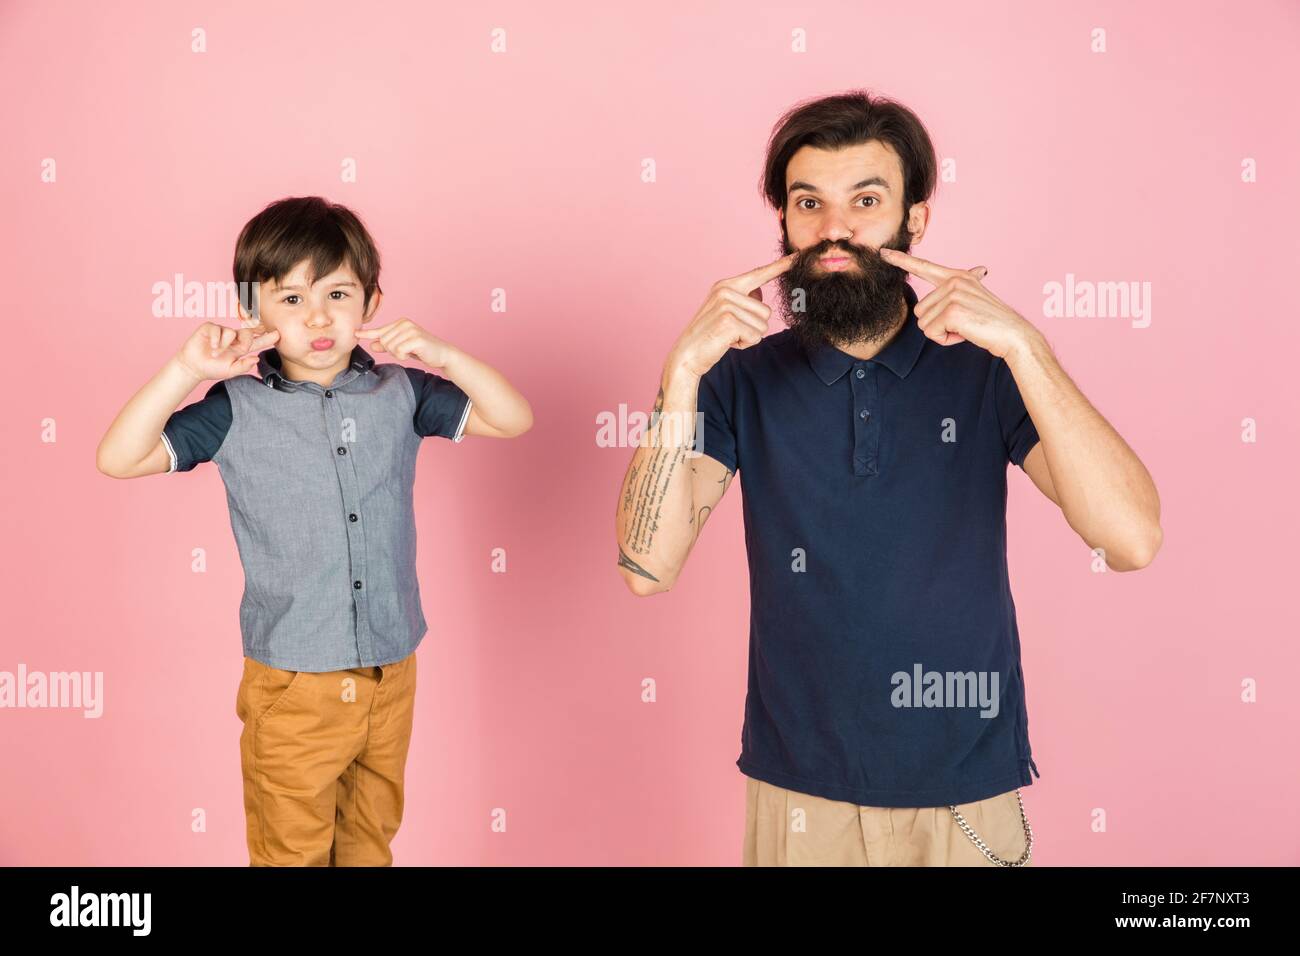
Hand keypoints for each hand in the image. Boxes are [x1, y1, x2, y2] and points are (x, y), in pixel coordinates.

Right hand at [175, 322, 278, 380]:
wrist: (193, 367)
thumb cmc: (212, 368)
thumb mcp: (230, 371)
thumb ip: (243, 366)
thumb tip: (256, 359)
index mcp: (240, 348)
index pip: (257, 341)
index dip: (267, 337)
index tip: (278, 334)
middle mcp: (233, 338)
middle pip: (247, 332)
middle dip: (247, 340)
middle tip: (241, 348)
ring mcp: (221, 331)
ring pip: (232, 332)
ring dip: (224, 346)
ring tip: (216, 354)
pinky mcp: (210, 328)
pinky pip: (217, 329)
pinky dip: (215, 340)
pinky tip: (211, 347)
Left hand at [355, 318, 453, 366]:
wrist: (442, 354)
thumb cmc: (422, 350)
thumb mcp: (402, 347)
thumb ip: (387, 344)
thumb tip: (373, 344)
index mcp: (400, 323)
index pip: (380, 330)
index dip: (367, 333)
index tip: (355, 333)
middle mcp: (404, 323)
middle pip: (384, 341)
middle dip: (392, 350)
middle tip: (406, 351)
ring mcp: (410, 330)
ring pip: (390, 347)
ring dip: (399, 354)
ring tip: (411, 352)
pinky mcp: (416, 338)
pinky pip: (399, 351)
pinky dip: (404, 356)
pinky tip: (413, 353)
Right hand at [668, 253, 795, 378]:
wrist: (687, 355)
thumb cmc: (709, 335)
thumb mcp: (725, 311)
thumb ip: (743, 300)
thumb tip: (759, 293)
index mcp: (726, 285)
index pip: (759, 274)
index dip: (781, 266)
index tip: (799, 256)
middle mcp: (726, 290)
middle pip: (766, 310)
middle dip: (753, 327)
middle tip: (730, 331)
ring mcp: (727, 304)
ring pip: (763, 325)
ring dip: (749, 336)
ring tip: (728, 336)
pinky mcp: (729, 320)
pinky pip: (755, 336)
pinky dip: (744, 344)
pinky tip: (727, 342)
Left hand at [878, 248, 1038, 359]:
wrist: (1013, 334)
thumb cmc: (992, 321)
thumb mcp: (976, 298)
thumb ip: (966, 286)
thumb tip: (980, 270)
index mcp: (957, 276)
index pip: (924, 267)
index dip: (901, 260)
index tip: (883, 253)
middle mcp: (954, 281)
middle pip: (920, 310)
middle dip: (937, 325)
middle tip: (963, 323)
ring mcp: (953, 294)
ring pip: (923, 323)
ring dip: (941, 333)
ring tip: (965, 327)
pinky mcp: (952, 310)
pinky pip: (931, 333)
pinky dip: (945, 340)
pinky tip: (965, 333)